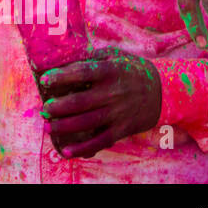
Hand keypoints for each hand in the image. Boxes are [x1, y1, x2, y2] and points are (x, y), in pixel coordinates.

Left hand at [38, 52, 161, 158]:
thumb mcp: (114, 56)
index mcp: (110, 71)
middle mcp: (114, 92)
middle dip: (58, 107)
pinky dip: (83, 148)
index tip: (44, 80)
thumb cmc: (131, 70)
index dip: (61, 76)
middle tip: (44, 110)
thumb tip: (62, 58)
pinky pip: (101, 140)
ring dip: (64, 127)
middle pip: (81, 101)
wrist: (163, 91)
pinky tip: (67, 151)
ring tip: (48, 127)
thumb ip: (91, 57)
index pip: (82, 72)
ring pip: (87, 122)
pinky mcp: (123, 128)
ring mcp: (119, 112)